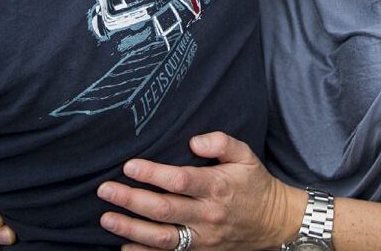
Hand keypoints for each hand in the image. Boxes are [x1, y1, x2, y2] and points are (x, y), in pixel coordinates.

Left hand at [97, 132, 301, 250]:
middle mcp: (208, 215)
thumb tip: (194, 141)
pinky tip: (124, 247)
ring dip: (131, 229)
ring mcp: (203, 239)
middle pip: (164, 210)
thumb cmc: (255, 185)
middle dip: (131, 200)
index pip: (180, 181)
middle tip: (105, 190)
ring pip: (162, 237)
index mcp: (218, 187)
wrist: (275, 223)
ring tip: (106, 219)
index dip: (152, 174)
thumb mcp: (246, 156)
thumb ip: (222, 142)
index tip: (129, 166)